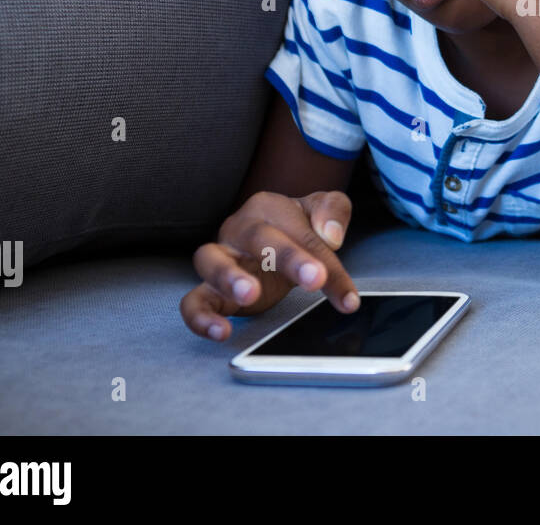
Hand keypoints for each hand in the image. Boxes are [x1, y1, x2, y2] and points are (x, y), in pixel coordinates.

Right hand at [179, 190, 360, 341]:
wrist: (270, 237)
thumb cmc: (295, 224)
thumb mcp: (321, 209)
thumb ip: (333, 210)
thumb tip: (332, 235)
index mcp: (269, 207)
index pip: (303, 233)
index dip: (327, 261)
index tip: (346, 294)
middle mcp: (239, 228)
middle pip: (259, 239)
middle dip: (289, 259)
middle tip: (314, 279)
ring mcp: (220, 257)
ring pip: (210, 260)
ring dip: (229, 277)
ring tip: (250, 295)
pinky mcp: (210, 288)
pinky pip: (193, 299)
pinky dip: (200, 316)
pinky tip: (220, 332)